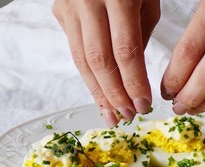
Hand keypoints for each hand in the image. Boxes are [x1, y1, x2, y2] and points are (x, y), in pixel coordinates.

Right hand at [53, 0, 160, 127]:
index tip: (144, 105)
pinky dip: (88, 76)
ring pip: (81, 60)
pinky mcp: (60, 10)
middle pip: (99, 60)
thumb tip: (133, 75)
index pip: (125, 51)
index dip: (134, 83)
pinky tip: (100, 95)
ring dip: (98, 93)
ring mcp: (69, 5)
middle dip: (115, 94)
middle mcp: (88, 0)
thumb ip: (140, 33)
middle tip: (129, 116)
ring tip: (112, 116)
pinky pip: (75, 50)